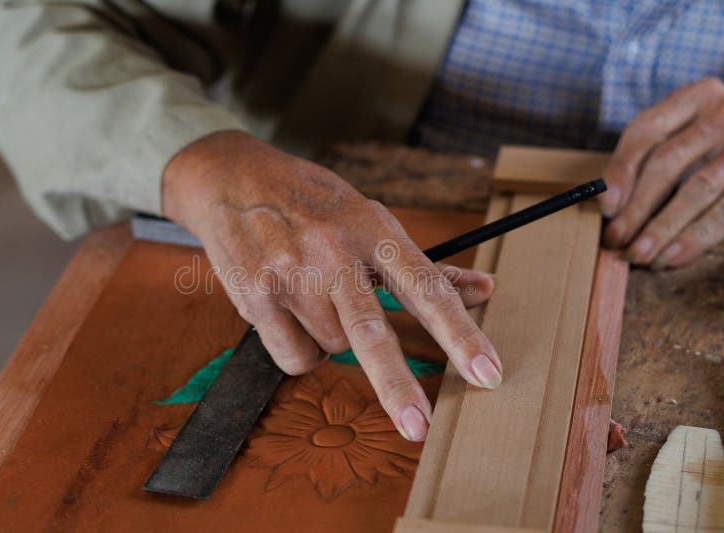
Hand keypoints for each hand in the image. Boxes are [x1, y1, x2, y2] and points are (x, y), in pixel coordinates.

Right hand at [163, 131, 500, 441]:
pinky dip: (300, 349)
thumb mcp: (372, 220)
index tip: (487, 372)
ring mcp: (291, 274)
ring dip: (333, 341)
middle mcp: (333, 250)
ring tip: (315, 297)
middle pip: (371, 332)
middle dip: (397, 385)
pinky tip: (288, 312)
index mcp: (374, 228)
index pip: (426, 287)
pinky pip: (294, 358)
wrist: (235, 179)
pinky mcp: (256, 296)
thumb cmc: (315, 204)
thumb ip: (426, 265)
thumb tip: (486, 289)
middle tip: (419, 427)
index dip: (461, 334)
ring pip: (332, 349)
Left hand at [600, 77, 723, 267]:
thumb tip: (608, 205)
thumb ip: (641, 161)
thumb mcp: (677, 135)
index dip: (622, 169)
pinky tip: (673, 256)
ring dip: (663, 227)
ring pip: (699, 188)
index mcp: (697, 96)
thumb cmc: (705, 145)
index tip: (605, 207)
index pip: (647, 130)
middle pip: (669, 161)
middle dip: (637, 206)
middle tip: (616, 239)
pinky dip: (697, 237)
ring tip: (640, 255)